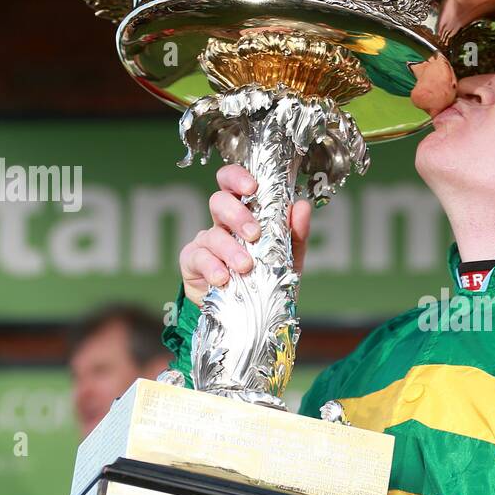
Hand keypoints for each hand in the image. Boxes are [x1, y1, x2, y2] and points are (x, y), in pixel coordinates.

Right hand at [179, 164, 313, 306]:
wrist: (252, 317)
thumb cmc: (267, 280)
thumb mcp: (287, 259)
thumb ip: (295, 234)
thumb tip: (301, 206)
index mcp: (244, 215)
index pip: (233, 184)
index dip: (237, 178)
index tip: (251, 188)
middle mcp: (222, 224)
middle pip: (218, 201)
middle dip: (236, 214)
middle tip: (254, 234)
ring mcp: (205, 242)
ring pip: (212, 234)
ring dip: (230, 249)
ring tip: (245, 266)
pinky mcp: (192, 263)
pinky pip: (198, 257)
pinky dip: (212, 267)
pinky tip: (223, 278)